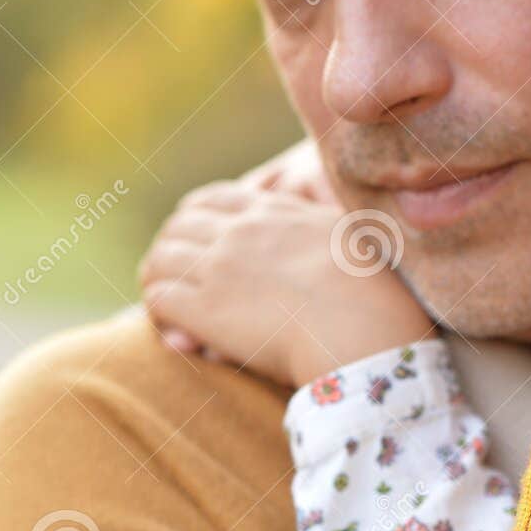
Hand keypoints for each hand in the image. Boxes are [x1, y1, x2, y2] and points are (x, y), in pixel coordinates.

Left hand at [139, 156, 432, 387]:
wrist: (362, 328)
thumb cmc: (372, 290)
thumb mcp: (348, 234)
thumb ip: (321, 220)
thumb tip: (316, 213)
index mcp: (274, 211)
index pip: (212, 199)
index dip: (195, 219)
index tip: (197, 241)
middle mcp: (240, 231)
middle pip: (177, 226)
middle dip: (171, 249)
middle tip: (175, 278)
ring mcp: (219, 267)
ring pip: (159, 259)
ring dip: (159, 280)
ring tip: (170, 306)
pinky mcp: (206, 309)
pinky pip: (158, 298)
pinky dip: (160, 313)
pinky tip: (176, 330)